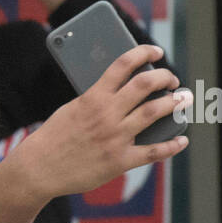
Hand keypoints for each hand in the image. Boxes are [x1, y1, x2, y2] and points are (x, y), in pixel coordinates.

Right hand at [5, 44, 192, 200]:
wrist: (38, 170)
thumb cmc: (52, 139)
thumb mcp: (71, 110)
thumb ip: (95, 100)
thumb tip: (119, 92)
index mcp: (92, 97)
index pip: (124, 64)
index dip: (144, 53)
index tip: (155, 52)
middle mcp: (107, 114)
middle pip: (146, 85)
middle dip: (165, 77)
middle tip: (172, 79)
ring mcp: (115, 138)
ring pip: (154, 112)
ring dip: (174, 103)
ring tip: (183, 99)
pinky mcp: (119, 161)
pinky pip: (153, 151)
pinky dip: (172, 145)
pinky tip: (182, 139)